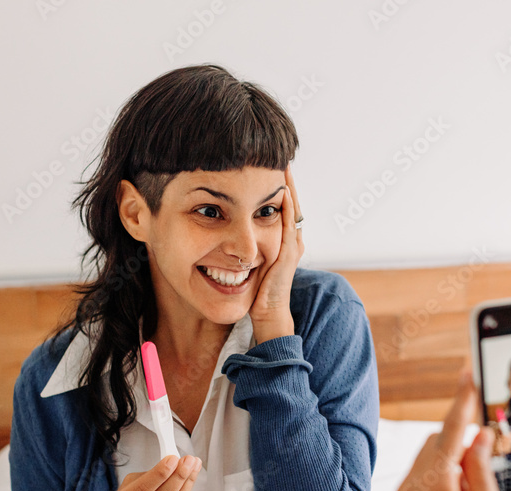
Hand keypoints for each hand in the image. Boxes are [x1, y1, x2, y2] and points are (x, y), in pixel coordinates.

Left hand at [249, 164, 303, 342]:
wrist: (267, 315)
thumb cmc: (255, 294)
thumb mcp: (247, 265)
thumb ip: (240, 248)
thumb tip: (219, 236)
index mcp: (280, 241)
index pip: (279, 206)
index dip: (274, 185)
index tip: (266, 164)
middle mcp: (290, 240)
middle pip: (289, 202)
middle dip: (283, 179)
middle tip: (279, 155)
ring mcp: (291, 245)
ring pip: (292, 208)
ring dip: (288, 185)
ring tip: (282, 162)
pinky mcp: (288, 253)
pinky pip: (289, 223)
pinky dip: (287, 204)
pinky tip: (282, 187)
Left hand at [395, 371, 508, 490]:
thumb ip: (483, 468)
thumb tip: (482, 435)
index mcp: (433, 484)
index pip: (451, 429)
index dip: (463, 398)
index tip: (469, 372)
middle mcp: (410, 488)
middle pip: (438, 443)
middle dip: (463, 438)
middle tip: (490, 441)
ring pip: (429, 462)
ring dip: (453, 460)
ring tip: (481, 479)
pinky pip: (422, 481)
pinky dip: (442, 478)